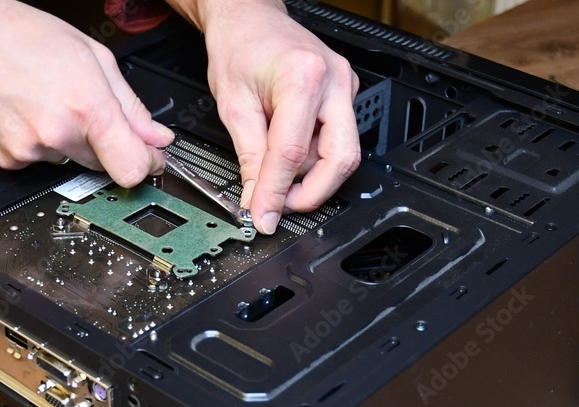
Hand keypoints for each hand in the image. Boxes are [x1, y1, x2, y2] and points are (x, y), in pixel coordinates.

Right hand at [0, 1, 173, 185]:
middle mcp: (58, 133)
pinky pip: (39, 162)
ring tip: (49, 103)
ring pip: (70, 162)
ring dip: (69, 142)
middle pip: (103, 165)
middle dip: (105, 145)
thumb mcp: (95, 58)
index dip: (147, 165)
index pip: (132, 168)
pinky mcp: (6, 159)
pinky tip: (28, 114)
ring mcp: (29, 149)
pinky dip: (40, 144)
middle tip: (86, 112)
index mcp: (88, 106)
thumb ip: (132, 106)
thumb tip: (157, 137)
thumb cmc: (26, 38)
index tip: (150, 159)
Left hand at [199, 2, 360, 233]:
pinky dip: (312, 157)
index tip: (263, 215)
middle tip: (281, 206)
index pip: (292, 152)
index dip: (276, 192)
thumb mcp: (233, 104)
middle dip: (312, 192)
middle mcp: (335, 82)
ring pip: (341, 154)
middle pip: (340, 159)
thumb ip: (248, 155)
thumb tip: (256, 197)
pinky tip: (289, 153)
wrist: (249, 17)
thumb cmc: (240, 45)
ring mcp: (346, 88)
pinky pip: (336, 140)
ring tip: (276, 173)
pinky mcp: (345, 96)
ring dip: (309, 174)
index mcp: (303, 78)